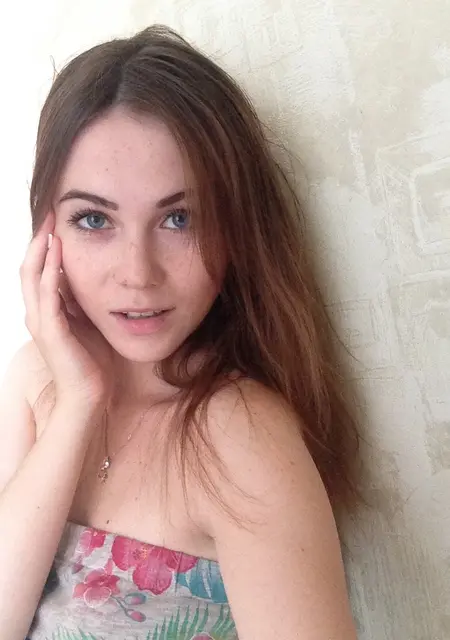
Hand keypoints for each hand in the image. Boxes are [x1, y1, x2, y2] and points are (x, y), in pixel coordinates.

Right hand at [21, 211, 114, 407]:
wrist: (90, 396)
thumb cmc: (92, 362)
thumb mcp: (88, 322)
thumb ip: (83, 301)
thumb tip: (92, 277)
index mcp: (46, 311)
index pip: (40, 270)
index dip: (46, 245)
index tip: (58, 220)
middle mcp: (38, 314)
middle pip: (30, 267)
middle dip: (40, 239)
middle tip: (50, 213)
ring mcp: (41, 323)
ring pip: (32, 278)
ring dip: (41, 250)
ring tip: (51, 226)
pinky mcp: (51, 333)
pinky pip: (47, 297)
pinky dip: (50, 274)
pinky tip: (58, 255)